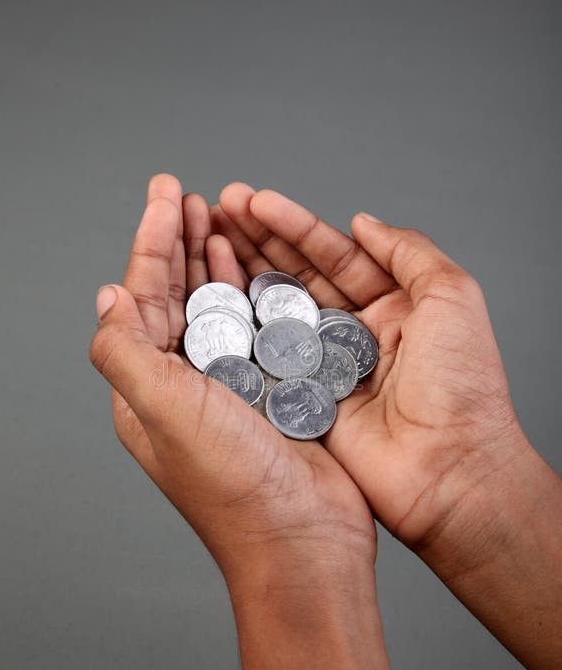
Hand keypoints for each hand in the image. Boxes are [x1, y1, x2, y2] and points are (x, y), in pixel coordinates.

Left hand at [89, 175, 375, 595]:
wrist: (305, 542)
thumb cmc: (235, 485)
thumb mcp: (164, 412)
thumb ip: (125, 351)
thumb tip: (106, 295)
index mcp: (146, 392)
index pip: (140, 298)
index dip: (150, 242)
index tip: (166, 192)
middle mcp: (183, 387)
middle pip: (176, 297)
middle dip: (179, 243)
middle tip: (191, 195)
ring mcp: (229, 390)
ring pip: (217, 309)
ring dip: (215, 260)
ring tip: (220, 216)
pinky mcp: (272, 394)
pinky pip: (257, 329)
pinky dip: (256, 293)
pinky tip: (257, 267)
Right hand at [212, 183, 529, 557]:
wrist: (449, 469)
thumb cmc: (461, 383)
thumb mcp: (452, 297)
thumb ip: (409, 251)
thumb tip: (363, 222)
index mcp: (395, 305)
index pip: (336, 254)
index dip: (294, 226)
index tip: (255, 200)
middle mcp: (357, 333)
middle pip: (300, 277)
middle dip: (260, 241)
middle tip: (219, 209)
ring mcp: (327, 368)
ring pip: (279, 313)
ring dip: (244, 275)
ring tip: (208, 239)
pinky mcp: (306, 402)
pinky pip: (270, 360)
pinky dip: (243, 329)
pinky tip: (214, 298)